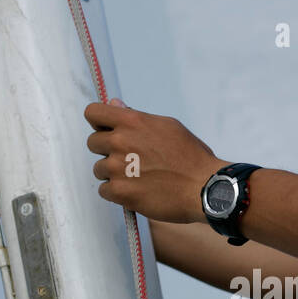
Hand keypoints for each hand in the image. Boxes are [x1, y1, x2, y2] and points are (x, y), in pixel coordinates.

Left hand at [85, 99, 224, 223]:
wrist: (204, 188)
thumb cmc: (191, 157)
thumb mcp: (167, 127)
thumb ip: (136, 117)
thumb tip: (114, 104)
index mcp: (132, 121)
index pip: (93, 113)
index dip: (99, 122)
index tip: (108, 131)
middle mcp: (121, 141)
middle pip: (93, 143)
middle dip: (108, 151)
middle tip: (131, 160)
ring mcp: (118, 167)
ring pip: (99, 169)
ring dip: (114, 174)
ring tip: (138, 178)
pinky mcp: (120, 192)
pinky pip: (104, 190)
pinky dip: (118, 193)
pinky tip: (137, 191)